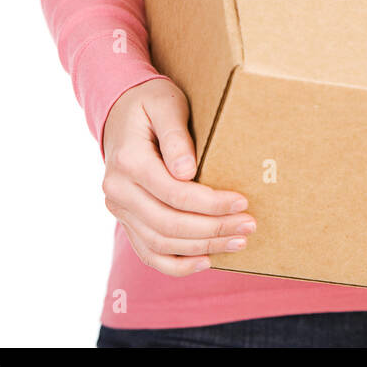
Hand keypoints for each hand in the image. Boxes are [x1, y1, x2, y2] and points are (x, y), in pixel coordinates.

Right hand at [101, 77, 253, 275]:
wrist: (121, 110)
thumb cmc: (152, 103)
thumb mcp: (167, 104)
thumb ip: (176, 135)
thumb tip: (187, 171)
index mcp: (128, 161)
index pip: (174, 193)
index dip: (210, 203)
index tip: (243, 202)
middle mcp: (117, 190)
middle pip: (167, 224)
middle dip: (212, 229)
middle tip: (250, 226)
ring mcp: (119, 209)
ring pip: (159, 243)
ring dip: (202, 248)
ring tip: (238, 242)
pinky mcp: (127, 219)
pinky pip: (148, 252)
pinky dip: (176, 263)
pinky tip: (206, 260)